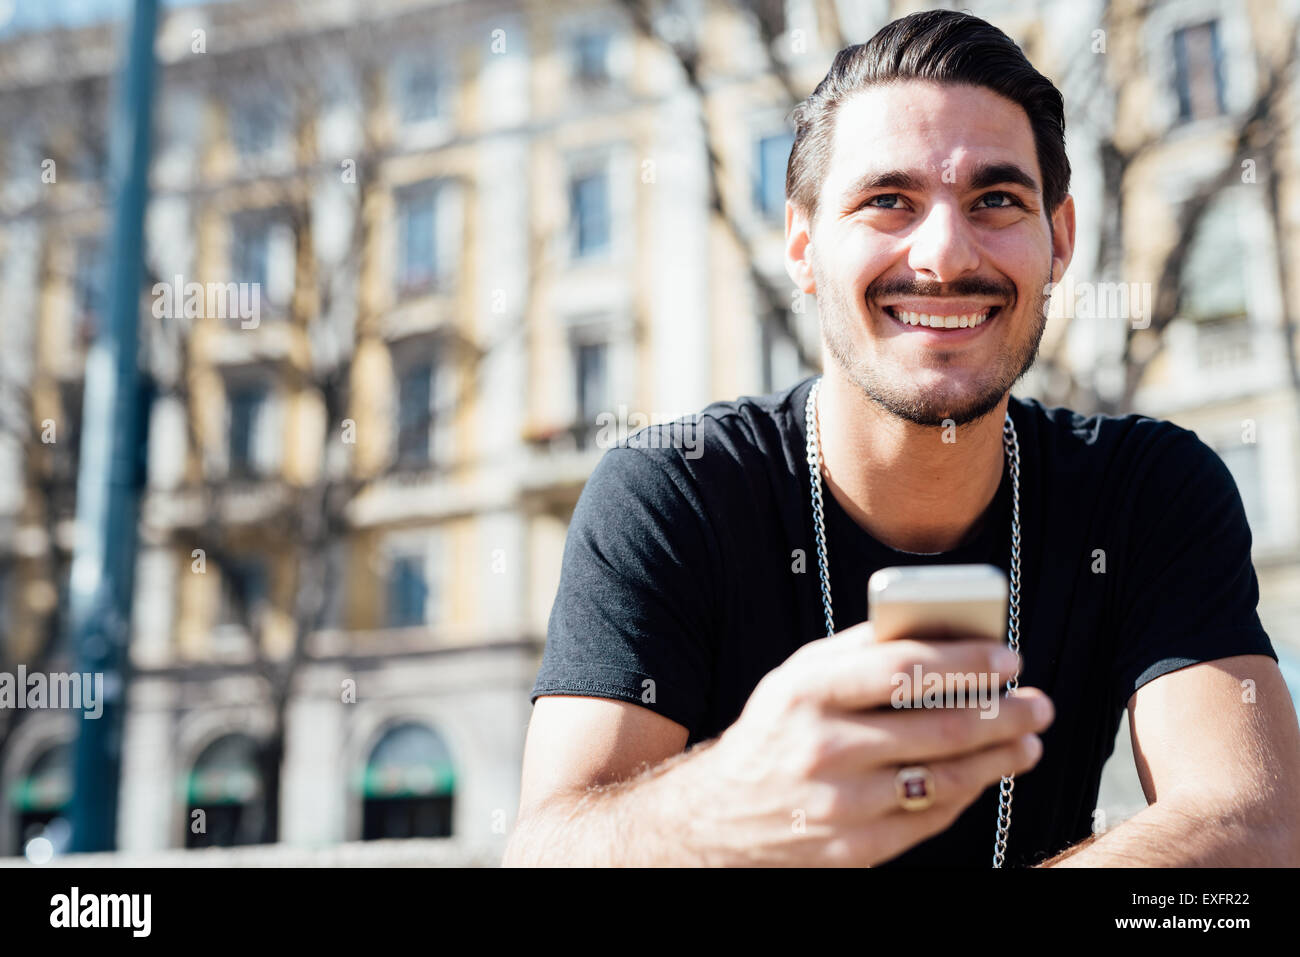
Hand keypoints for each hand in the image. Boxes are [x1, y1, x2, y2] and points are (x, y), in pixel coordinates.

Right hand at [689, 620, 1052, 865]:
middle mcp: (823, 747)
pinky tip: (983, 777)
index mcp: (808, 692)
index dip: (966, 663)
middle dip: (1002, 714)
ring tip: (1028, 743)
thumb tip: (935, 626)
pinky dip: (964, 795)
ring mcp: (840, 805)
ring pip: (943, 778)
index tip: (1009, 660)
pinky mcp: (853, 848)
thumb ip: (858, 650)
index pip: (904, 668)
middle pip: (937, 727)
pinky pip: (927, 819)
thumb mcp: (796, 677)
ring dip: (998, 760)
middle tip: (1039, 705)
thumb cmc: (773, 733)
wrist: (718, 817)